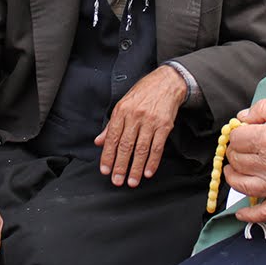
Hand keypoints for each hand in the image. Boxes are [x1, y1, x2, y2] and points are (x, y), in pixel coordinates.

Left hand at [94, 65, 186, 187]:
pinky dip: (153, 161)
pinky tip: (148, 172)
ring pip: (141, 149)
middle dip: (120, 166)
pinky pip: (157, 147)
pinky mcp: (164, 125)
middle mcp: (135, 116)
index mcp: (122, 111)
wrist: (166, 82)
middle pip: (126, 145)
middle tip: (117, 181)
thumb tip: (99, 142)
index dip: (108, 155)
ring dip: (136, 168)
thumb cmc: (142, 93)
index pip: (112, 137)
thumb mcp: (123, 104)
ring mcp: (150, 121)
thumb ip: (111, 125)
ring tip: (132, 181)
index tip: (105, 170)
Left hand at [227, 96, 265, 222]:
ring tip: (235, 170)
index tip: (242, 132)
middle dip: (235, 152)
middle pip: (237, 161)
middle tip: (241, 148)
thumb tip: (242, 117)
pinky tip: (241, 212)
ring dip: (233, 177)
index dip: (237, 133)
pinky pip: (264, 212)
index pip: (237, 139)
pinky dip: (249, 214)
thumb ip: (263, 108)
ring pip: (242, 186)